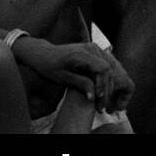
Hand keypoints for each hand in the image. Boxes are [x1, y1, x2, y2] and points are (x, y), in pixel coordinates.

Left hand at [15, 40, 132, 112]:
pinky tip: (101, 91)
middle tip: (101, 107)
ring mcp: (96, 49)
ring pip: (111, 68)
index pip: (103, 68)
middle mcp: (92, 48)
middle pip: (109, 69)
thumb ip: (80, 84)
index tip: (98, 98)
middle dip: (107, 89)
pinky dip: (106, 80)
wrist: (44, 54)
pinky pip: (107, 66)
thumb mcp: (62, 78)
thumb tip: (93, 97)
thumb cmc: (49, 67)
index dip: (103, 84)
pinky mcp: (96, 52)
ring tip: (102, 101)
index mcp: (82, 54)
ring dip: (109, 85)